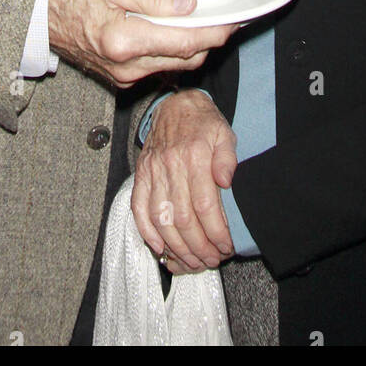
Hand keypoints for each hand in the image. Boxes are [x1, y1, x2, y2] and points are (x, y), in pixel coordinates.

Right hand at [48, 0, 238, 87]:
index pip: (186, 42)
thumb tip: (188, 5)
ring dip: (192, 45)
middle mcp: (126, 66)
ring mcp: (123, 76)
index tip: (232, 21)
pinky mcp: (120, 78)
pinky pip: (158, 66)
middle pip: (186, 58)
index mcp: (124, 41)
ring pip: (174, 65)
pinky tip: (175, 30)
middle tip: (224, 18)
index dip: (215, 31)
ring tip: (202, 20)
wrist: (38, 14)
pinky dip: (172, 50)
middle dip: (209, 40)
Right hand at [131, 89, 236, 273]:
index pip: (205, 205)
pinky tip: (160, 247)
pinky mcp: (141, 174)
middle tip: (211, 259)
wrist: (175, 104)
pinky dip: (146, 231)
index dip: (215, 232)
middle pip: (182, 218)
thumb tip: (225, 182)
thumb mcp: (224, 133)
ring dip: (176, 246)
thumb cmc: (203, 122)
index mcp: (194, 156)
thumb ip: (227, 158)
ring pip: (160, 219)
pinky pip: (138, 207)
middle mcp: (170, 165)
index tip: (226, 246)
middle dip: (198, 246)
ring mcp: (152, 171)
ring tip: (192, 260)